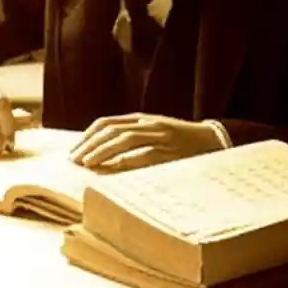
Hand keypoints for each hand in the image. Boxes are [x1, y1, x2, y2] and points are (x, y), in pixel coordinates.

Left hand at [69, 114, 223, 170]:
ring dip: (103, 151)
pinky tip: (114, 168)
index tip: (73, 152)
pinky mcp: (170, 148)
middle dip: (89, 145)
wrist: (213, 140)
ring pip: (124, 139)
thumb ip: (129, 143)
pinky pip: (144, 153)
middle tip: (74, 160)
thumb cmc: (179, 143)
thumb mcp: (151, 137)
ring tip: (87, 163)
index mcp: (140, 119)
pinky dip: (127, 160)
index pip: (106, 123)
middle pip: (110, 129)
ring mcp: (159, 135)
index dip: (87, 136)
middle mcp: (147, 124)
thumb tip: (101, 158)